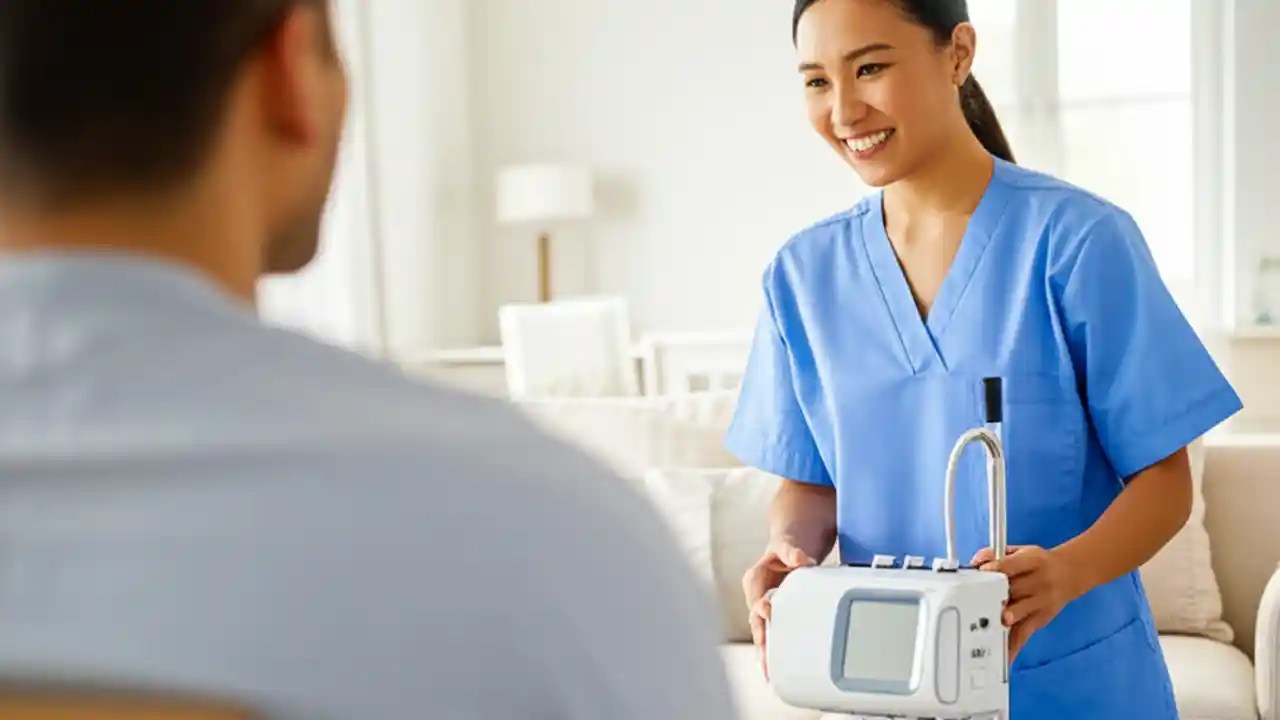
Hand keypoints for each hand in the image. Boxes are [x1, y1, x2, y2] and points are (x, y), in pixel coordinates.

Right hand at [742, 539, 817, 678]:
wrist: (787, 553)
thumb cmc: (785, 549)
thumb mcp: (787, 546)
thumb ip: (792, 552)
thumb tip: (802, 559)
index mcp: (755, 579)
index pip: (755, 595)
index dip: (760, 605)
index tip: (767, 611)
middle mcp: (756, 596)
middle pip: (756, 620)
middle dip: (760, 637)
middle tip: (764, 652)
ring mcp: (763, 609)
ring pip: (761, 632)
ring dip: (763, 651)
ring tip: (767, 671)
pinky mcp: (772, 618)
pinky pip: (770, 636)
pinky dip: (770, 652)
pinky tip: (772, 670)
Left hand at [970, 545, 1081, 661]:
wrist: (1069, 574)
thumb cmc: (1038, 563)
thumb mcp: (1021, 551)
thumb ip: (996, 554)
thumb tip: (976, 562)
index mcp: (1032, 561)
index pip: (1013, 565)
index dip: (998, 569)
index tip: (983, 572)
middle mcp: (1039, 582)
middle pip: (1015, 589)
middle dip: (998, 595)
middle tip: (979, 601)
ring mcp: (1041, 602)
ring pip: (1021, 611)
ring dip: (1007, 618)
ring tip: (992, 626)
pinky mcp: (1040, 619)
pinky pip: (1025, 633)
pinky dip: (1014, 646)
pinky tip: (1004, 655)